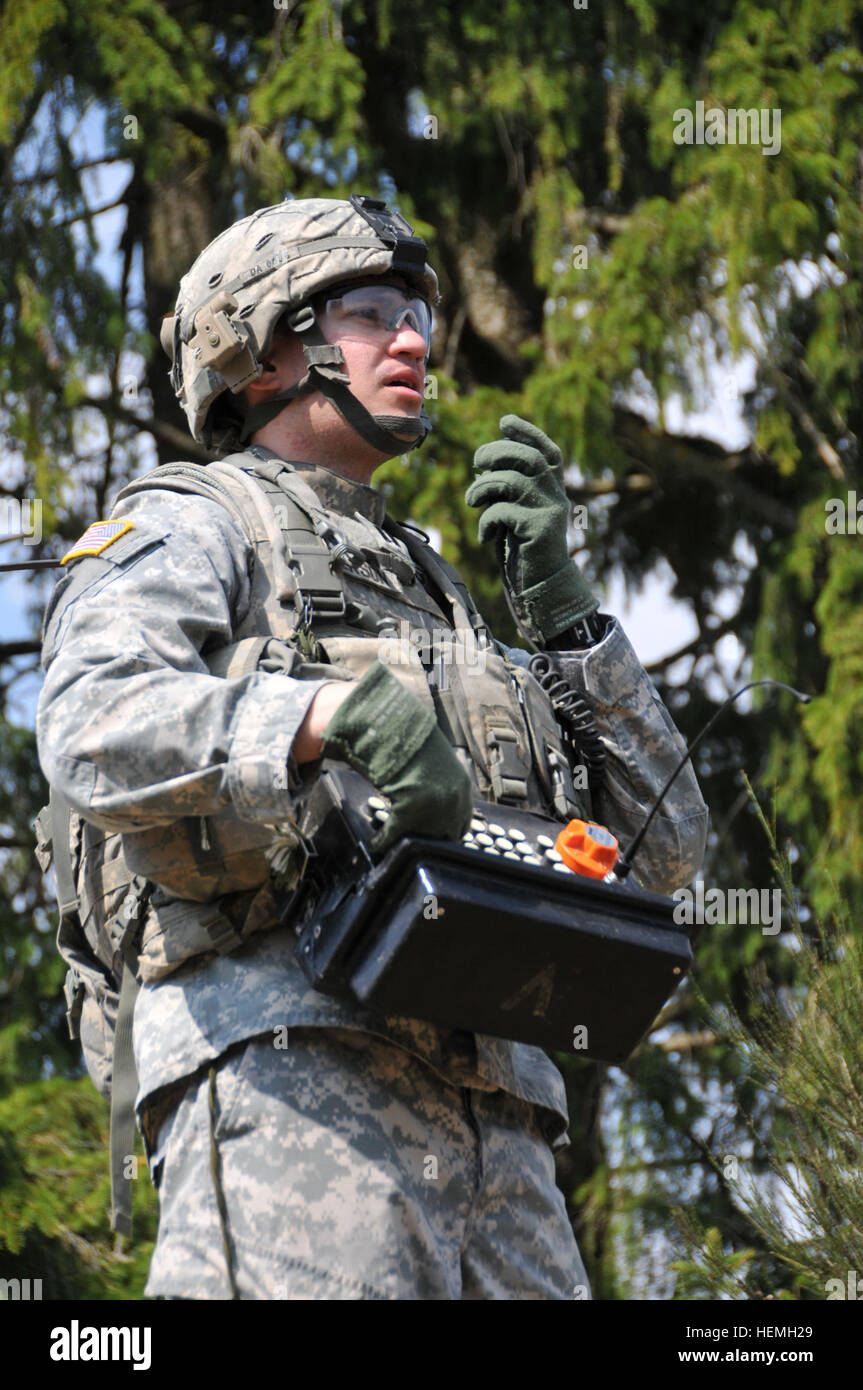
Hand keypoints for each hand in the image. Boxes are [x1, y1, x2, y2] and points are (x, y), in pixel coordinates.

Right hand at [318, 661, 472, 852]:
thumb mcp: (440, 763)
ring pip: (417, 838)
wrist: (396, 726)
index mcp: (462, 789)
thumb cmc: (413, 741)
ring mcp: (432, 808)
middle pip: (442, 835)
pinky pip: (392, 835)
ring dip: (403, 842)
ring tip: (391, 843)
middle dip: (426, 839)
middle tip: (411, 842)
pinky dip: (382, 840)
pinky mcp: (408, 812)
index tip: (433, 836)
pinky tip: (376, 843)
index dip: (445, 832)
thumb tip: (436, 800)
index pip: (461, 824)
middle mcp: (453, 801)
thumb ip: (443, 784)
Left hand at [466, 415, 596, 643]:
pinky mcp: (539, 530)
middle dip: (496, 453)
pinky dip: (486, 521)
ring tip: (472, 500)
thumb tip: (485, 461)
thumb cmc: (522, 549)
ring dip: (482, 487)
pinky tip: (485, 536)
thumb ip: (508, 488)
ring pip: (511, 480)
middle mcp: (557, 495)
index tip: (504, 421)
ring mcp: (550, 512)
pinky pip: (502, 511)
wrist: (540, 587)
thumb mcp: (515, 512)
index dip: (527, 433)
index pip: (546, 451)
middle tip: (477, 463)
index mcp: (553, 488)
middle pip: (527, 458)